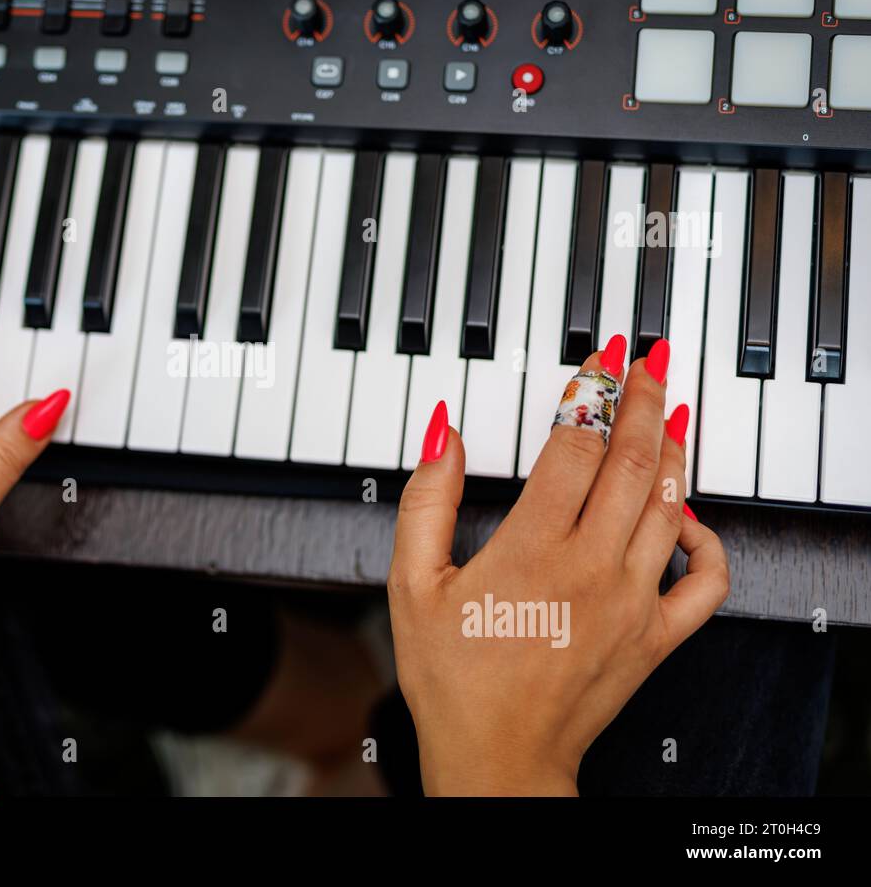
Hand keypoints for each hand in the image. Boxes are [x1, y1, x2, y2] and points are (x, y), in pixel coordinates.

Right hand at [387, 336, 729, 795]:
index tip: (598, 361)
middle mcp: (592, 567)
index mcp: (532, 548)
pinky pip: (706, 580)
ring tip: (668, 412)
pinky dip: (706, 539)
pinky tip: (689, 514)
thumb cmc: (451, 677)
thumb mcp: (412, 583)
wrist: (496, 757)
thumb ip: (428, 501)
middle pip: (633, 460)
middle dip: (643, 400)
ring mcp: (632, 602)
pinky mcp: (655, 637)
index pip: (576, 446)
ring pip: (670, 506)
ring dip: (671, 450)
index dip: (590, 393)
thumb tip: (445, 435)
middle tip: (647, 363)